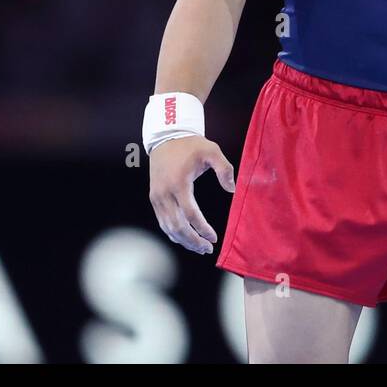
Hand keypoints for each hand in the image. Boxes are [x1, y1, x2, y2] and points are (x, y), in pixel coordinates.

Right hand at [147, 135, 234, 254]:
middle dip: (193, 241)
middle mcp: (164, 193)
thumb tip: (232, 189)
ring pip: (168, 228)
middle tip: (207, 249)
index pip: (191, 215)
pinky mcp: (154, 198)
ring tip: (199, 248)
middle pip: (177, 226)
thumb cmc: (191, 145)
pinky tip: (184, 239)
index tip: (214, 238)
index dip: (202, 229)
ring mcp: (157, 197)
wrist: (166, 138)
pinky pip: (162, 221)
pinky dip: (173, 233)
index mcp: (179, 183)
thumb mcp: (212, 151)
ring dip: (183, 240)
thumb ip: (224, 168)